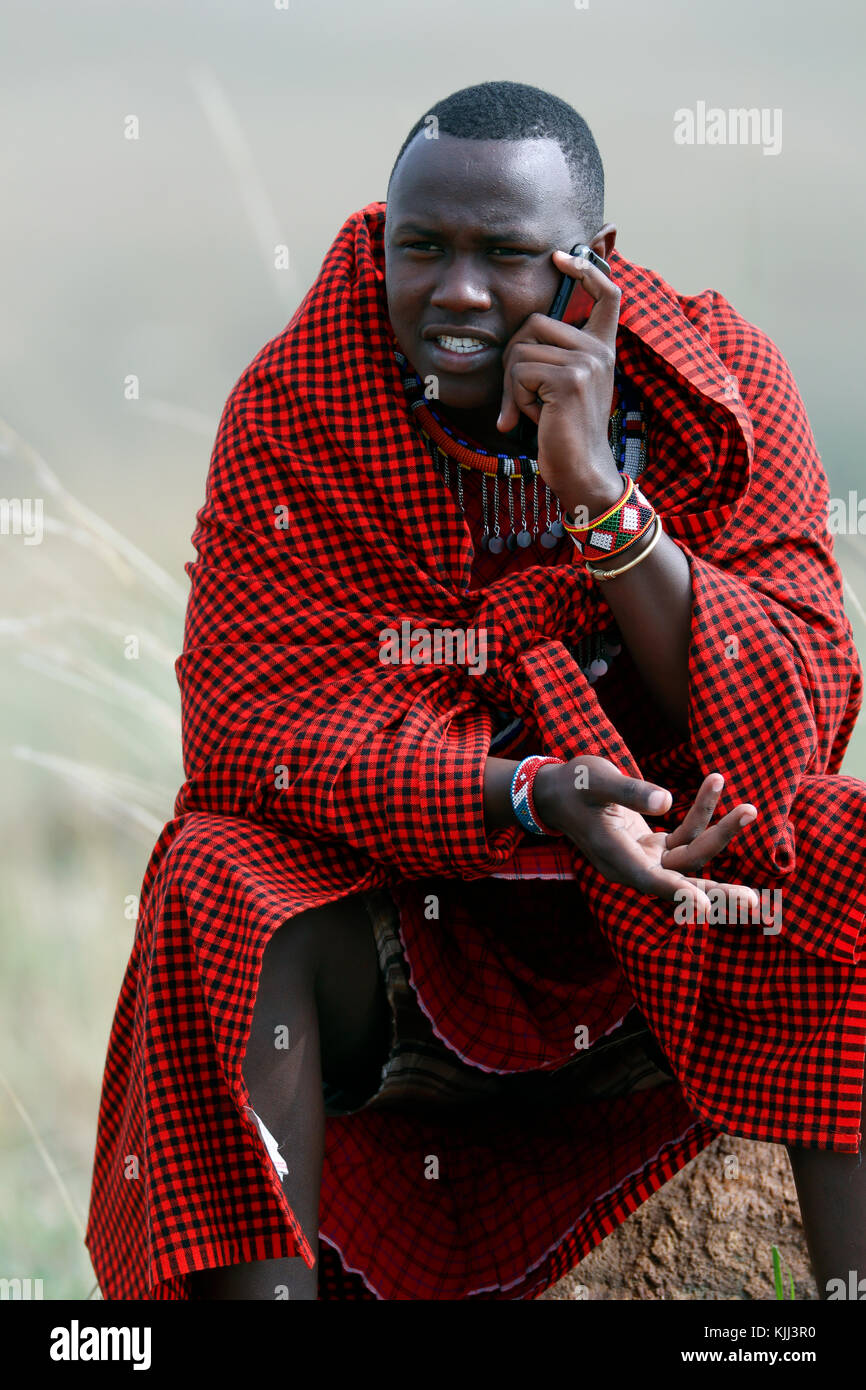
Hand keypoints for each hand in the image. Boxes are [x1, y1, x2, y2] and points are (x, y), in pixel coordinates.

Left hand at [496, 250, 622, 516]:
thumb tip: (519, 337)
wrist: (581, 471)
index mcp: (602, 348)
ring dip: (514, 387)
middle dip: (514, 360)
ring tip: (535, 411)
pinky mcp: (570, 379)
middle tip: (524, 398)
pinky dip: (517, 399)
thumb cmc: (563, 434)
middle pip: (532, 324)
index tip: (559, 257)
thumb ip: (551, 358)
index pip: (607, 293)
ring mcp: (586, 362)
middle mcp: (598, 350)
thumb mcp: (560, 388)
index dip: (585, 269)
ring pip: (520, 351)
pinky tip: (535, 419)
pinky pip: (520, 372)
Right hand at [534, 758, 758, 916]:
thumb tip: (667, 801)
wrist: (557, 792)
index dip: (678, 893)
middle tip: (755, 903)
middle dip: (719, 892)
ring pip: (690, 857)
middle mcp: (632, 865)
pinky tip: (715, 783)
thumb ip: (630, 790)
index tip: (706, 908)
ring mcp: (644, 858)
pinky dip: (703, 813)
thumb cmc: (573, 783)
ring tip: (749, 809)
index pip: (651, 880)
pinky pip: (686, 835)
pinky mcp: (653, 846)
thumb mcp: (596, 778)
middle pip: (681, 883)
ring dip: (721, 834)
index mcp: (615, 857)